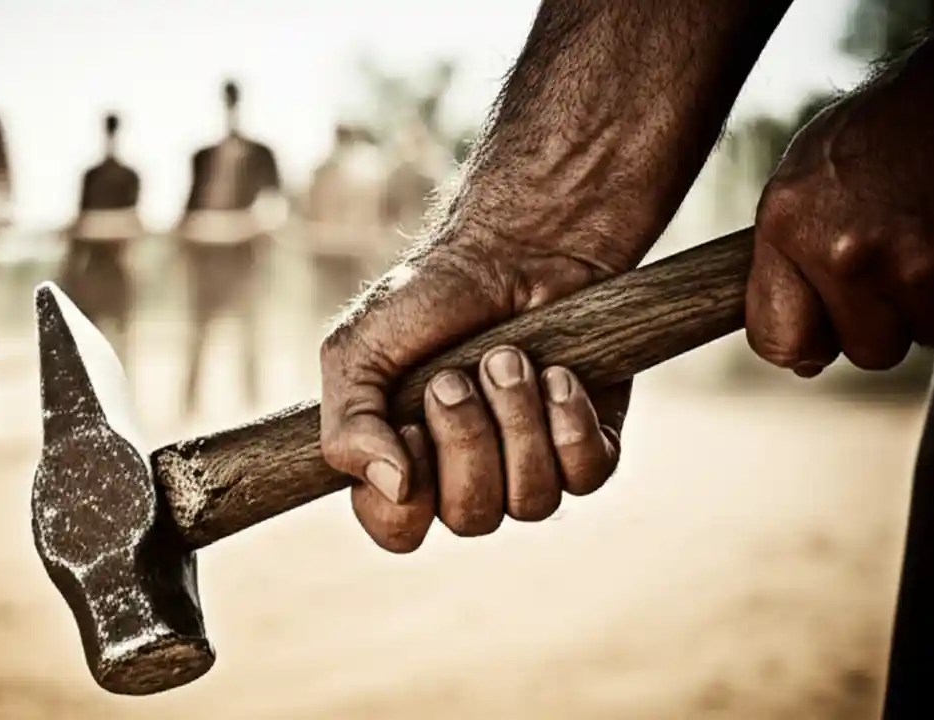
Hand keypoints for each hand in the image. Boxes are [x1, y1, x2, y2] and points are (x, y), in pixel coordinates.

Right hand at [319, 212, 636, 552]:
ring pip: (530, 504)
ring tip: (509, 359)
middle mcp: (467, 478)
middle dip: (466, 439)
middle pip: (471, 518)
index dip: (406, 496)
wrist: (515, 248)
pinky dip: (570, 422)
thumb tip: (393, 489)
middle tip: (458, 374)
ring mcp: (528, 467)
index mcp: (404, 467)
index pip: (398, 532)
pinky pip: (585, 475)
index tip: (407, 425)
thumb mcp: (359, 352)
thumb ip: (347, 426)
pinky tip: (560, 373)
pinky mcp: (586, 446)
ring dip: (517, 422)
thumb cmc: (428, 299)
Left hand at [747, 31, 933, 372]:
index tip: (820, 329)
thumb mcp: (800, 184)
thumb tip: (800, 359)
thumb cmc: (876, 136)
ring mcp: (912, 260)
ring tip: (925, 242)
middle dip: (882, 321)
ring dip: (928, 304)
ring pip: (924, 336)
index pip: (778, 340)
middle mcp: (844, 249)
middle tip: (892, 264)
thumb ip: (785, 266)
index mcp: (788, 226)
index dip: (804, 344)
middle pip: (866, 351)